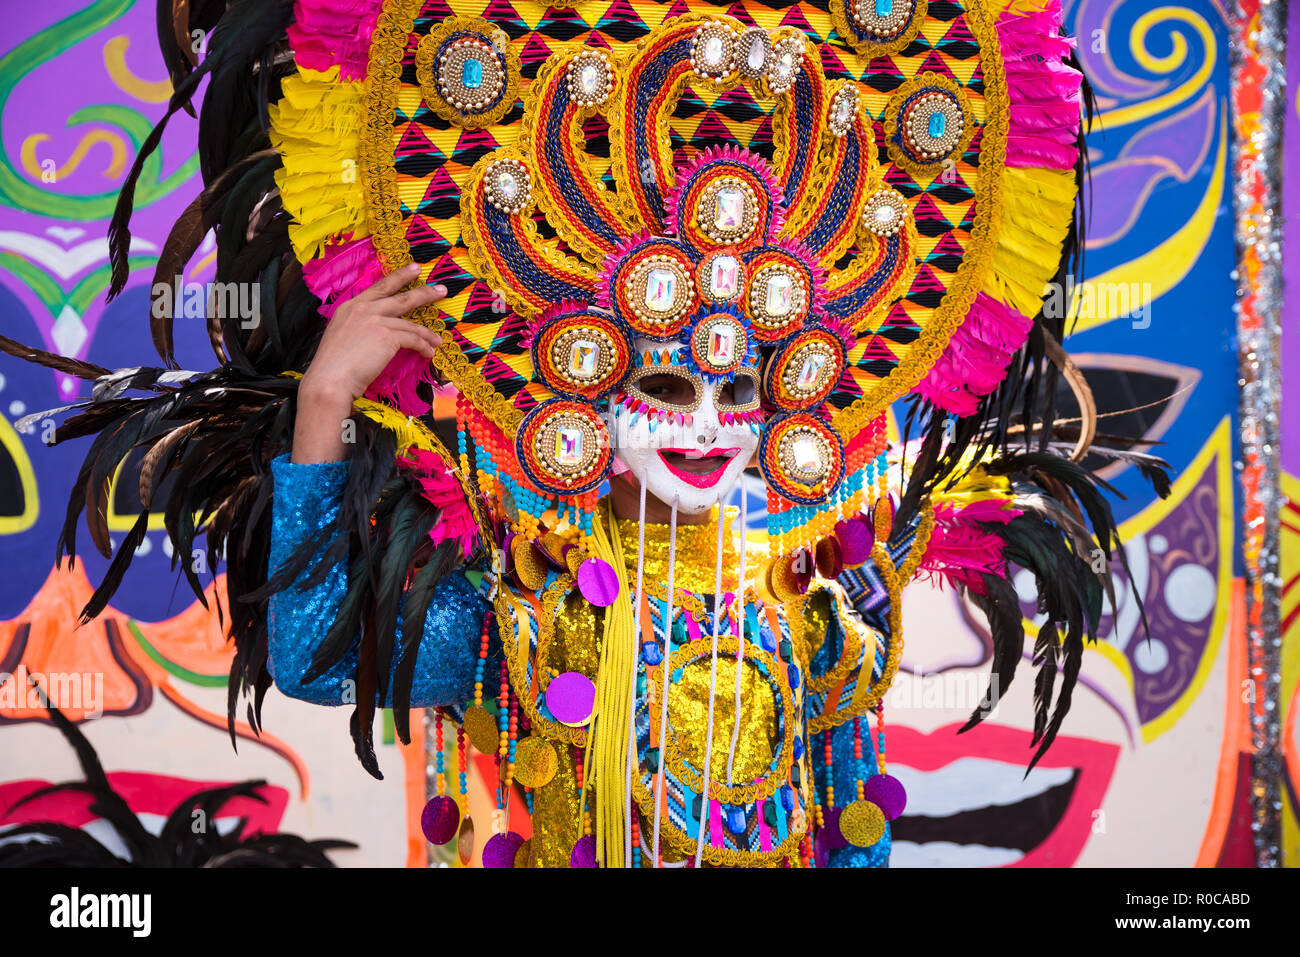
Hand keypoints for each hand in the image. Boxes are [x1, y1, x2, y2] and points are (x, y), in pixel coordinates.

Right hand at [293, 264, 446, 463]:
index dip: (398, 277)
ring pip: (410, 321)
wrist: (329, 380)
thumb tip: (376, 332)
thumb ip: (358, 326)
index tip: (413, 269)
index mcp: (350, 307)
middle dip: (424, 292)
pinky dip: (423, 347)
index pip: (379, 287)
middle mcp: (363, 309)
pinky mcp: (387, 336)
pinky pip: (413, 339)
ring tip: (438, 339)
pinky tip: (429, 353)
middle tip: (441, 289)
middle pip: (400, 296)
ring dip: (427, 333)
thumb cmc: (333, 366)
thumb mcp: (342, 335)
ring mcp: (375, 320)